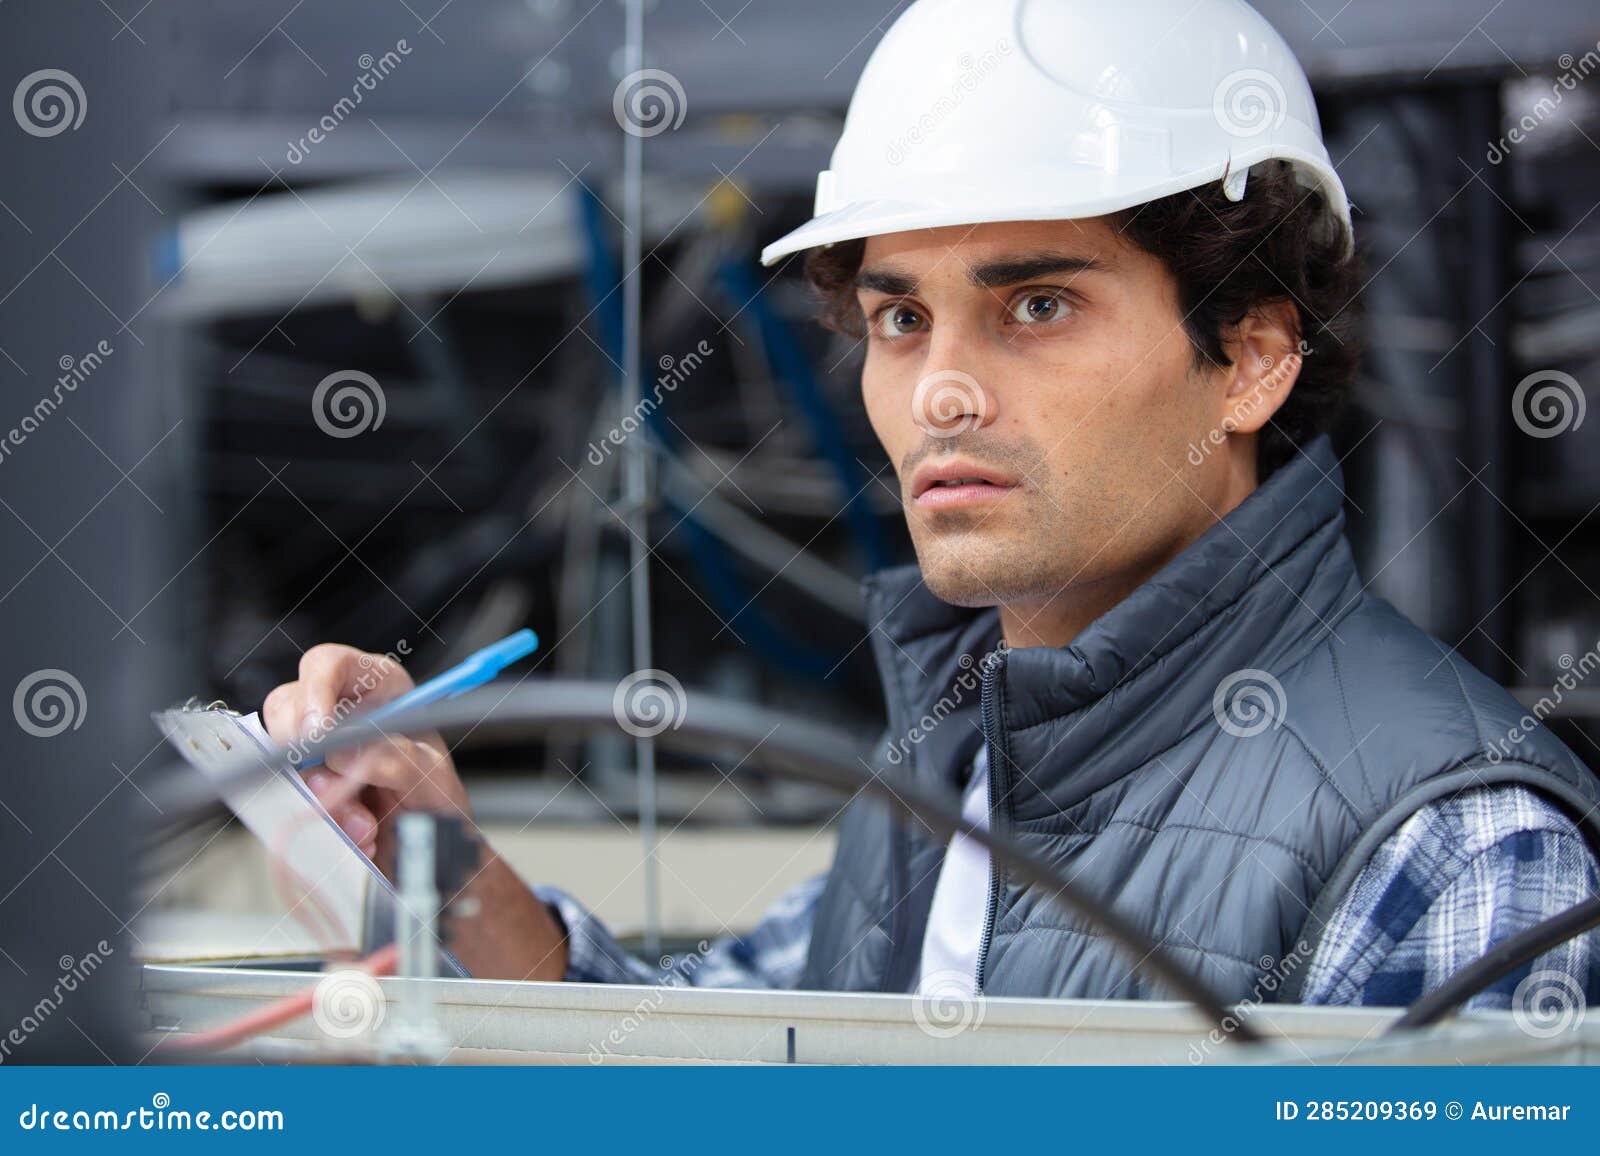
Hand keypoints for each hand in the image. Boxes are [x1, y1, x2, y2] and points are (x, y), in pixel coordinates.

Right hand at [261, 642, 569, 979]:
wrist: (428, 851)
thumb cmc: (436, 803)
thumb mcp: (433, 778)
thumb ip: (399, 760)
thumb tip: (345, 752)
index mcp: (377, 689)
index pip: (330, 664)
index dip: (315, 690)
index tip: (317, 732)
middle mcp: (339, 714)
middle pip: (288, 707)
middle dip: (307, 755)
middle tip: (334, 789)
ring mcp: (314, 752)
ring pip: (280, 759)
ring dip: (319, 798)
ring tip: (365, 826)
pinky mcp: (301, 788)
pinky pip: (283, 799)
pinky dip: (314, 822)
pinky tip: (355, 837)